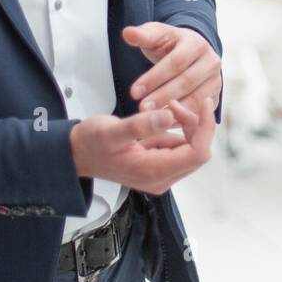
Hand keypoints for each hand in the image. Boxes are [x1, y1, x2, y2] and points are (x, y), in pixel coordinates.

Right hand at [69, 98, 215, 194]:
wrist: (77, 155)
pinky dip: (178, 130)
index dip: (205, 127)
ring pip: (191, 149)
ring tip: (165, 108)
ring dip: (186, 126)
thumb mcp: (112, 130)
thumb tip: (168, 116)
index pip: (197, 153)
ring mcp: (161, 175)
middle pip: (198, 151)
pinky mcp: (159, 166)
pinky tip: (161, 118)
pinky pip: (180, 148)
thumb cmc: (91, 143)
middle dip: (194, 124)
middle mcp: (161, 179)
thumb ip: (140, 125)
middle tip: (174, 104)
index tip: (204, 103)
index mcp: (153, 172)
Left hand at [123, 22, 221, 115]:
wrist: (190, 53)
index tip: (134, 92)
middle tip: (141, 109)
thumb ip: (143, 35)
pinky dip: (182, 120)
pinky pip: (200, 112)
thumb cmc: (169, 46)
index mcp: (197, 43)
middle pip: (187, 81)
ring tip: (151, 119)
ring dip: (173, 111)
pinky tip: (163, 124)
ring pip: (196, 99)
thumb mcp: (156, 36)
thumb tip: (127, 32)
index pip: (176, 62)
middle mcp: (211, 62)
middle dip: (162, 96)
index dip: (154, 78)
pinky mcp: (215, 98)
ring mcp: (216, 81)